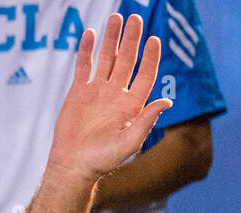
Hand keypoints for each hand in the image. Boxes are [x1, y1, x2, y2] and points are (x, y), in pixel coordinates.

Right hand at [46, 13, 172, 185]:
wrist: (73, 165)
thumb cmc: (101, 160)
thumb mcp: (129, 142)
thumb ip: (147, 120)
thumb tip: (168, 101)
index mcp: (132, 105)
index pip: (145, 74)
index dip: (150, 57)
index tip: (154, 39)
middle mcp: (116, 94)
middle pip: (127, 60)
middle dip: (131, 39)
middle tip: (135, 18)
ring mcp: (97, 91)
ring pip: (107, 59)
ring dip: (112, 39)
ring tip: (116, 18)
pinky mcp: (78, 92)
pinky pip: (84, 66)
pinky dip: (86, 50)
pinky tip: (90, 34)